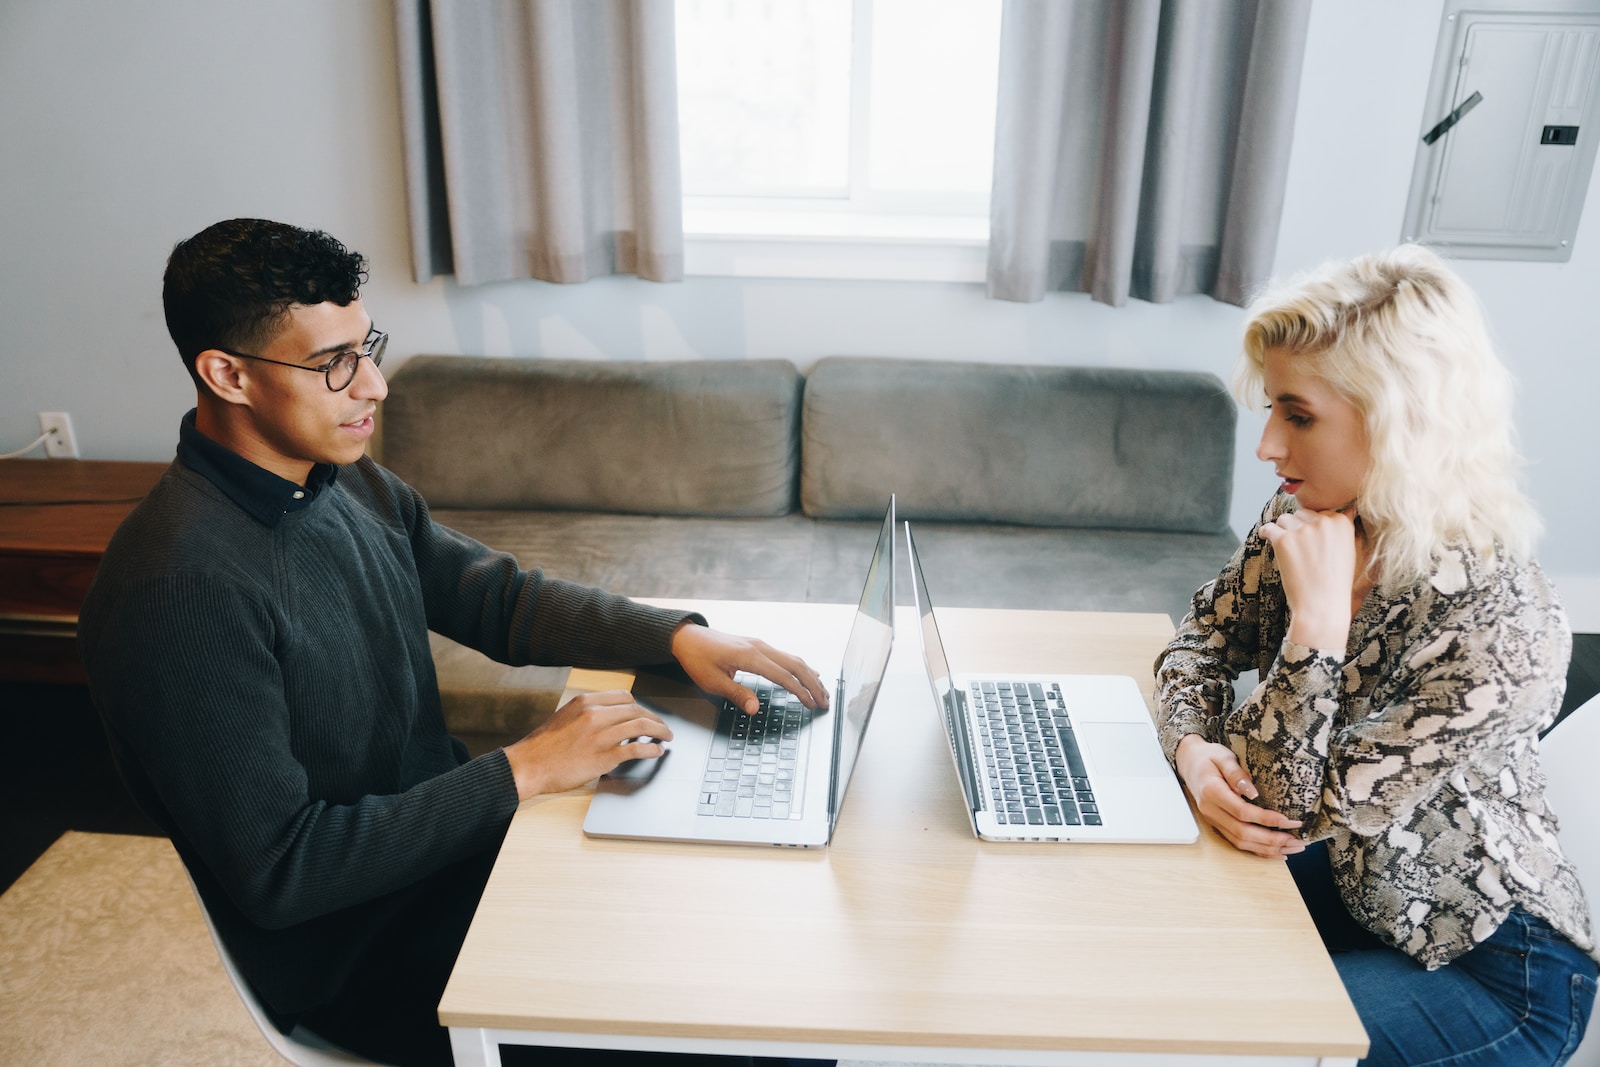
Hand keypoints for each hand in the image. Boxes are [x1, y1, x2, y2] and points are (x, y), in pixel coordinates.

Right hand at [503, 690, 671, 799]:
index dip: (640, 706)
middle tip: (662, 726)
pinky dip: (651, 748)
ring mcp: (601, 736)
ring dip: (659, 731)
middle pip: (636, 710)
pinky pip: (636, 748)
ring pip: (641, 725)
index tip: (646, 713)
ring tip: (666, 736)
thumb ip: (588, 714)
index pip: (624, 697)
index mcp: (585, 702)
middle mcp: (595, 714)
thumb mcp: (565, 717)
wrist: (528, 765)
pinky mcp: (604, 757)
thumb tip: (609, 718)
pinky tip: (657, 751)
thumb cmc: (543, 746)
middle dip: (654, 718)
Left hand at [670, 622, 830, 714]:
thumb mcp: (712, 681)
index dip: (800, 692)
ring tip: (822, 691)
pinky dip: (799, 667)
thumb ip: (737, 694)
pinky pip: (785, 656)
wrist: (687, 637)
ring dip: (810, 675)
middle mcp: (760, 647)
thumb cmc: (697, 658)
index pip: (783, 676)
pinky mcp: (757, 645)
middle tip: (825, 702)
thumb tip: (756, 709)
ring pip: (793, 659)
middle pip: (795, 665)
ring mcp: (760, 644)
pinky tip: (807, 673)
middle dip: (813, 684)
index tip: (812, 704)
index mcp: (750, 656)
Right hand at [1175, 734, 1303, 857]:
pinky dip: (1258, 850)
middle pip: (1243, 833)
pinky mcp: (1217, 824)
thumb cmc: (1208, 757)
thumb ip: (1235, 773)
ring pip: (1241, 842)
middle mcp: (1210, 811)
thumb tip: (1252, 792)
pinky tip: (1277, 852)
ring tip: (1294, 847)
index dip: (1266, 819)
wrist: (1189, 762)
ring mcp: (1213, 820)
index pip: (1242, 812)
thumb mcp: (1222, 756)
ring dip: (1269, 848)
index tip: (1290, 820)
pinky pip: (1238, 842)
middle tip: (1298, 840)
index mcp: (1212, 793)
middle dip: (1273, 840)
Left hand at [1257, 508, 1358, 649]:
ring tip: (1286, 549)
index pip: (1322, 512)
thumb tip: (1348, 508)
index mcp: (1342, 523)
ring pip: (1285, 519)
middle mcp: (1324, 522)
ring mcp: (1303, 530)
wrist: (1322, 606)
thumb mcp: (1349, 551)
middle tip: (1299, 549)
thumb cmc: (1335, 583)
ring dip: (1283, 530)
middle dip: (1298, 527)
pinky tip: (1265, 537)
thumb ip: (1344, 528)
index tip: (1312, 540)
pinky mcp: (1284, 539)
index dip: (1314, 526)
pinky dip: (1265, 533)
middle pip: (1302, 513)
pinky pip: (1269, 528)